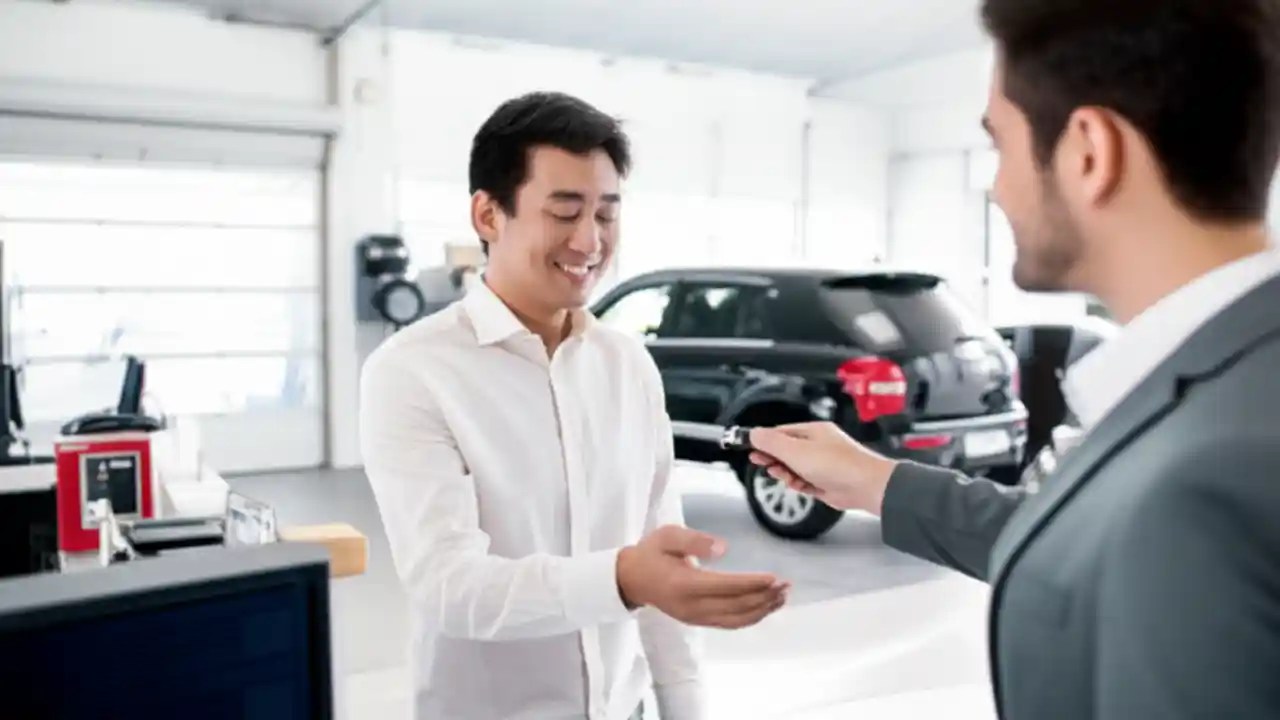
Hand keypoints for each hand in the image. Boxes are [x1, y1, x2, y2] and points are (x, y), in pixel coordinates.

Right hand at [617, 525, 789, 628]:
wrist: (632, 579)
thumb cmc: (652, 552)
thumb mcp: (668, 536)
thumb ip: (694, 541)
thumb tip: (723, 548)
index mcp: (684, 585)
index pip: (726, 587)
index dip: (752, 583)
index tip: (775, 577)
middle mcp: (692, 607)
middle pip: (736, 606)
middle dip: (764, 597)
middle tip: (786, 585)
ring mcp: (696, 618)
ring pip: (736, 619)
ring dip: (762, 609)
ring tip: (783, 596)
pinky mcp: (699, 621)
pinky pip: (731, 623)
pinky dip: (752, 617)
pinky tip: (766, 606)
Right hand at [748, 422, 897, 514]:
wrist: (866, 486)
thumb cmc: (837, 464)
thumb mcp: (795, 451)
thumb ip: (772, 442)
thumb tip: (754, 433)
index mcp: (813, 431)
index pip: (781, 432)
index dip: (764, 440)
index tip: (749, 446)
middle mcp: (819, 446)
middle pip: (786, 450)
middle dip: (772, 457)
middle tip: (758, 461)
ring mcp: (823, 464)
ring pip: (794, 467)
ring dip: (785, 472)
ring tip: (781, 475)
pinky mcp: (826, 481)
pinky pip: (805, 481)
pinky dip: (798, 484)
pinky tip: (797, 485)